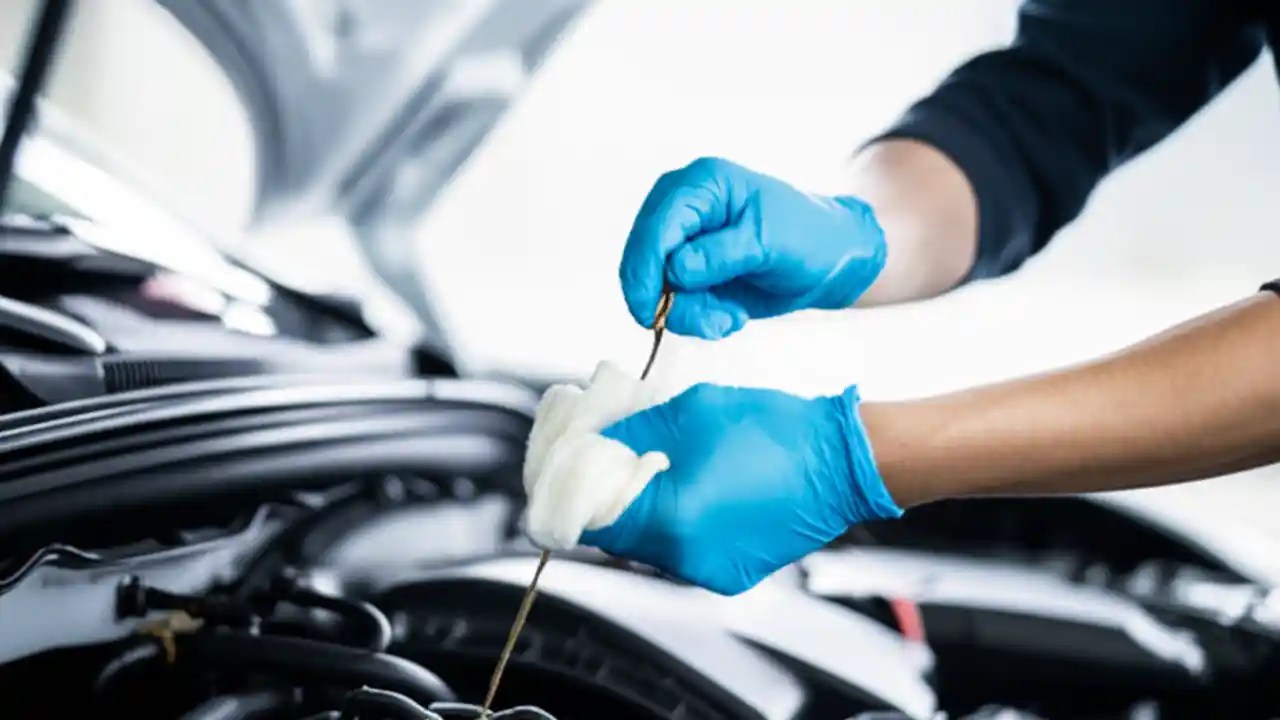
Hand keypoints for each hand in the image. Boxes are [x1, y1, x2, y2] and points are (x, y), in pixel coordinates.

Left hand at [579, 382, 900, 594]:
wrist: (843, 460)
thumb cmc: (777, 430)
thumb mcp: (688, 411)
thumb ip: (630, 431)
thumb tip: (592, 440)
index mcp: (673, 519)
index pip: (590, 519)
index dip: (571, 490)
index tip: (565, 465)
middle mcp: (689, 558)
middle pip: (615, 534)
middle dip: (604, 494)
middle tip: (605, 456)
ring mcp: (712, 571)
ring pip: (647, 543)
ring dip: (638, 507)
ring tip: (650, 465)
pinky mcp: (733, 572)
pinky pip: (681, 549)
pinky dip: (673, 520)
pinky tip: (686, 485)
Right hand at [619, 157, 885, 338]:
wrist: (830, 259)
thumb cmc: (807, 235)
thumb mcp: (768, 242)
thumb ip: (720, 255)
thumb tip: (675, 270)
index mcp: (699, 186)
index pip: (654, 229)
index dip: (645, 273)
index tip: (652, 313)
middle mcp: (681, 209)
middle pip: (644, 261)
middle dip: (671, 301)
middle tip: (713, 323)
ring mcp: (682, 243)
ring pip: (655, 289)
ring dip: (690, 315)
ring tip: (731, 319)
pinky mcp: (688, 272)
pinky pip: (673, 303)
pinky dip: (697, 318)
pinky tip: (729, 316)